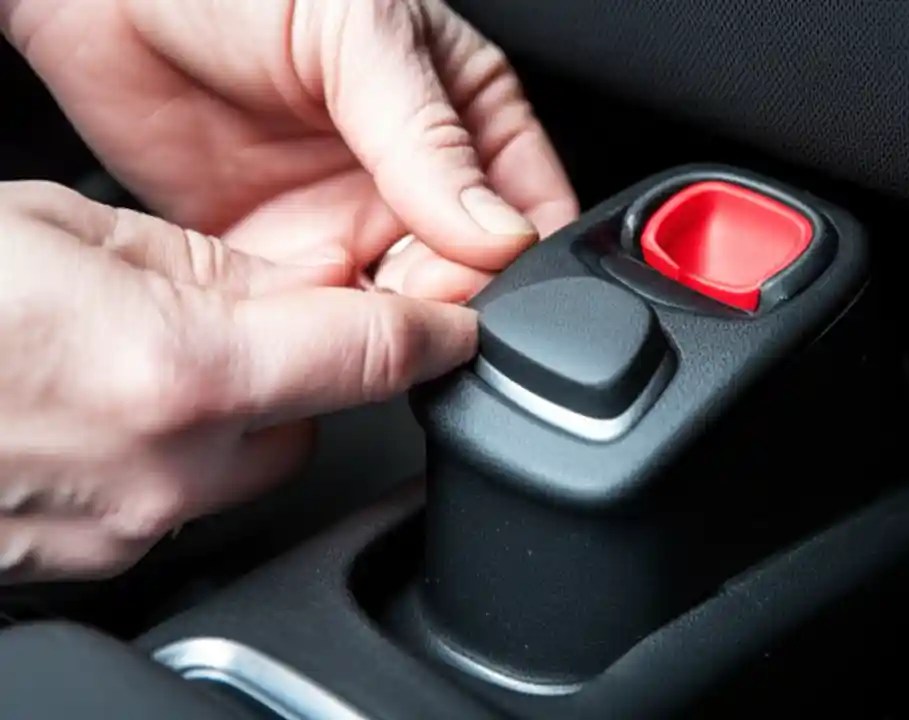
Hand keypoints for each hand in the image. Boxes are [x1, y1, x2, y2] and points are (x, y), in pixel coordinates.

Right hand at [0, 182, 475, 582]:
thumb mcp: (58, 231)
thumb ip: (208, 266)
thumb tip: (313, 278)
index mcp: (183, 369)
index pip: (375, 354)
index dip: (437, 333)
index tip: (462, 327)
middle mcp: (166, 471)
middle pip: (312, 427)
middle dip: (297, 373)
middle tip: (223, 320)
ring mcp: (121, 529)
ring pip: (238, 473)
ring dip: (225, 418)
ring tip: (128, 357)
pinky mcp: (78, 564)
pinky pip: (164, 506)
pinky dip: (157, 459)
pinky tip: (91, 406)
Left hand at [1, 0, 577, 301]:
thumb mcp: (362, 35)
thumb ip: (430, 140)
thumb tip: (499, 234)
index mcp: (467, 117)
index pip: (524, 209)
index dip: (515, 259)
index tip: (486, 282)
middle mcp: (414, 181)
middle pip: (466, 278)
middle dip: (449, 307)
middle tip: (417, 311)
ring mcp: (346, 222)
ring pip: (395, 313)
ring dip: (383, 333)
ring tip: (355, 316)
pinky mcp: (279, 255)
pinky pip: (316, 322)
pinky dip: (315, 339)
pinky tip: (305, 322)